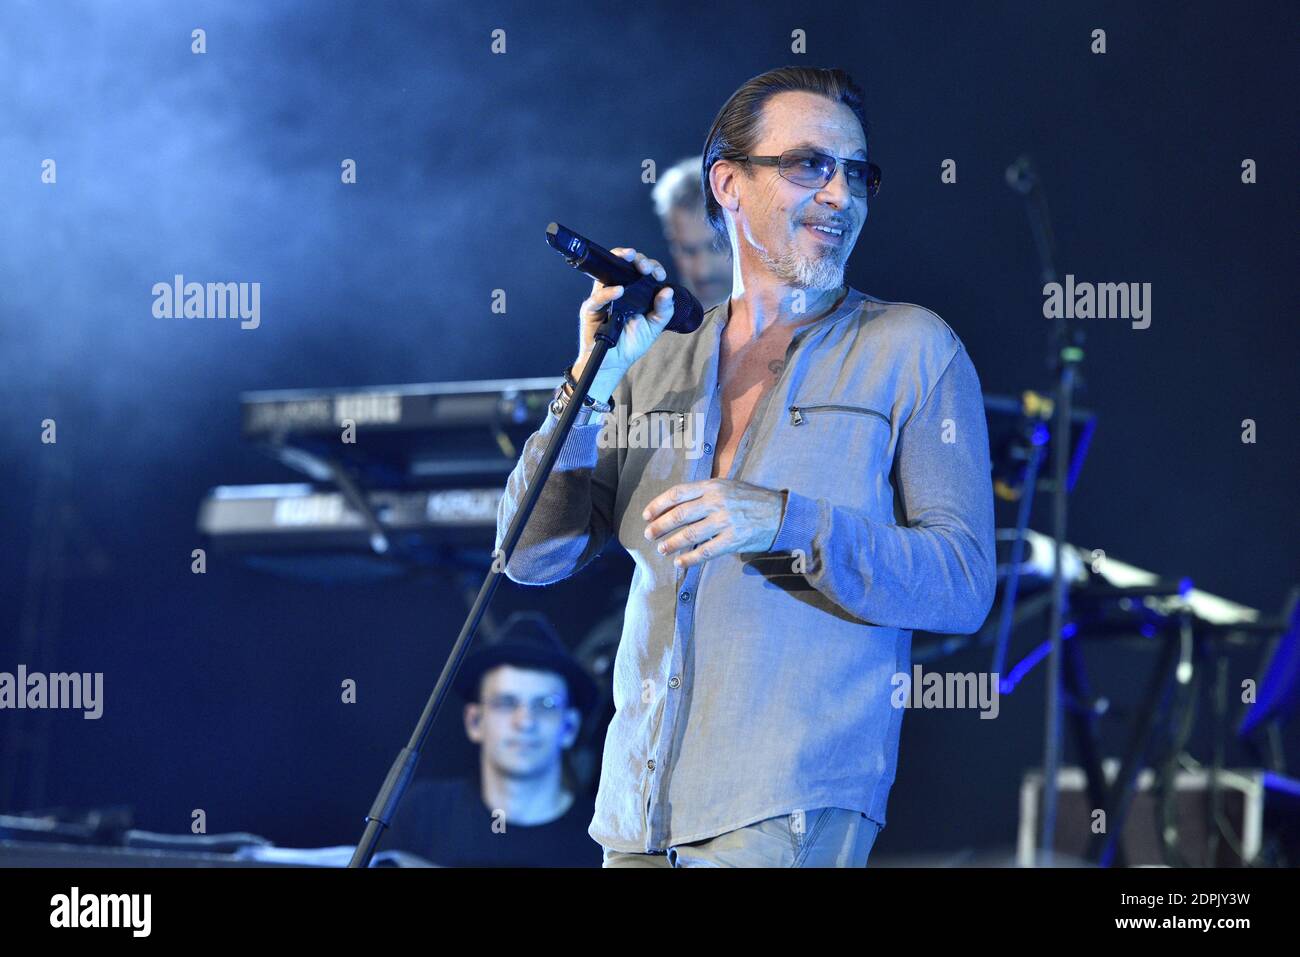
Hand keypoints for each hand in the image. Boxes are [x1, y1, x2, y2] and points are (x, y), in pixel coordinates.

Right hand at [573, 247, 674, 380]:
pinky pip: (597, 297)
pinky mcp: (591, 309)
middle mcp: (618, 290)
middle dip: (638, 260)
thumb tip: (668, 290)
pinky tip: (619, 291)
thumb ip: (664, 310)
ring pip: (608, 272)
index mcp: (634, 292)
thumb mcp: (654, 326)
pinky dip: (608, 292)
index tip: (659, 275)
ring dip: (621, 262)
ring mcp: (603, 298)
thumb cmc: (632, 343)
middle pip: (625, 265)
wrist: (615, 362)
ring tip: (633, 263)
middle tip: (646, 268)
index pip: (641, 271)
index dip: (651, 268)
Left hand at [641, 479, 785, 568]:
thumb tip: (675, 505)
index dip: (658, 505)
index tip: (646, 515)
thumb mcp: (727, 486)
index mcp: (712, 485)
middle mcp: (717, 501)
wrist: (781, 513)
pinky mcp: (734, 539)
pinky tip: (679, 562)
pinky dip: (690, 558)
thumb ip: (703, 492)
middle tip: (649, 535)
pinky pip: (707, 551)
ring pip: (690, 534)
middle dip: (660, 526)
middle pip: (680, 514)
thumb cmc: (750, 499)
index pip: (678, 493)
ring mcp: (726, 521)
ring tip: (662, 549)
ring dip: (672, 543)